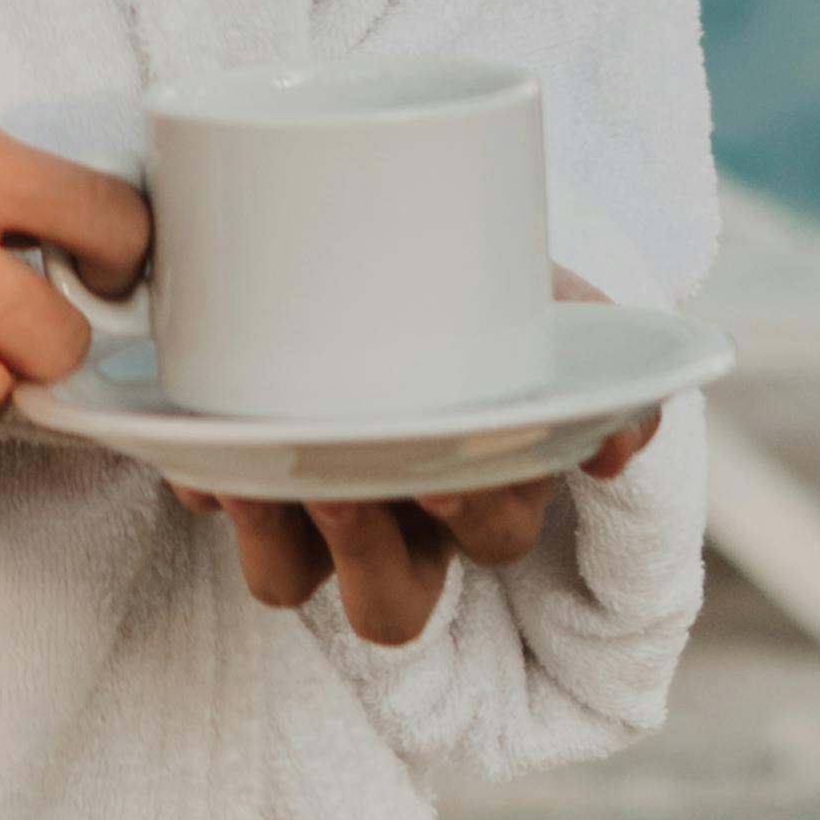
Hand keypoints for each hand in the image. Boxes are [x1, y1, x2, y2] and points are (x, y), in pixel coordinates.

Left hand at [179, 270, 660, 647]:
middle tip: (344, 480)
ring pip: (288, 586)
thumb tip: (618, 450)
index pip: (495, 535)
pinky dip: (205, 482)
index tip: (448, 469)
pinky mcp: (234, 475)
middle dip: (368, 549)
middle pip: (391, 608)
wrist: (377, 211)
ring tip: (258, 468)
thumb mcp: (545, 299)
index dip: (478, 513)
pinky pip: (214, 512)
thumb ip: (599, 360)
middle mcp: (397, 518)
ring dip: (274, 536)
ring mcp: (308, 509)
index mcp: (480, 482)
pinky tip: (201, 437)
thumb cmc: (475, 275)